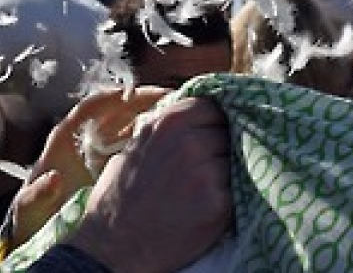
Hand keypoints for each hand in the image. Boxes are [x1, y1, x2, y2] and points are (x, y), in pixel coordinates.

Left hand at [10, 87, 168, 246]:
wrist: (39, 231)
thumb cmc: (33, 215)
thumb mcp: (31, 207)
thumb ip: (38, 194)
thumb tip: (54, 179)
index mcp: (63, 140)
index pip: (89, 109)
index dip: (110, 99)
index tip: (133, 94)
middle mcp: (84, 138)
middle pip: (116, 110)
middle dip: (143, 101)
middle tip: (172, 99)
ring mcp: (102, 150)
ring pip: (129, 124)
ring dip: (152, 117)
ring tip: (180, 116)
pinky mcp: (112, 165)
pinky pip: (134, 144)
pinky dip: (152, 139)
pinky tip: (173, 144)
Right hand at [64, 98, 231, 272]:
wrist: (114, 245)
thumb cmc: (120, 195)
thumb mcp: (136, 144)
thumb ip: (168, 126)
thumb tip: (195, 113)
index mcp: (170, 122)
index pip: (214, 106)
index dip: (214, 122)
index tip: (211, 134)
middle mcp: (190, 143)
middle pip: (228, 133)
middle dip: (222, 147)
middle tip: (208, 166)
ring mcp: (207, 172)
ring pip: (237, 160)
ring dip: (227, 171)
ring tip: (206, 188)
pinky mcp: (218, 203)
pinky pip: (239, 189)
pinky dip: (230, 196)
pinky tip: (209, 206)